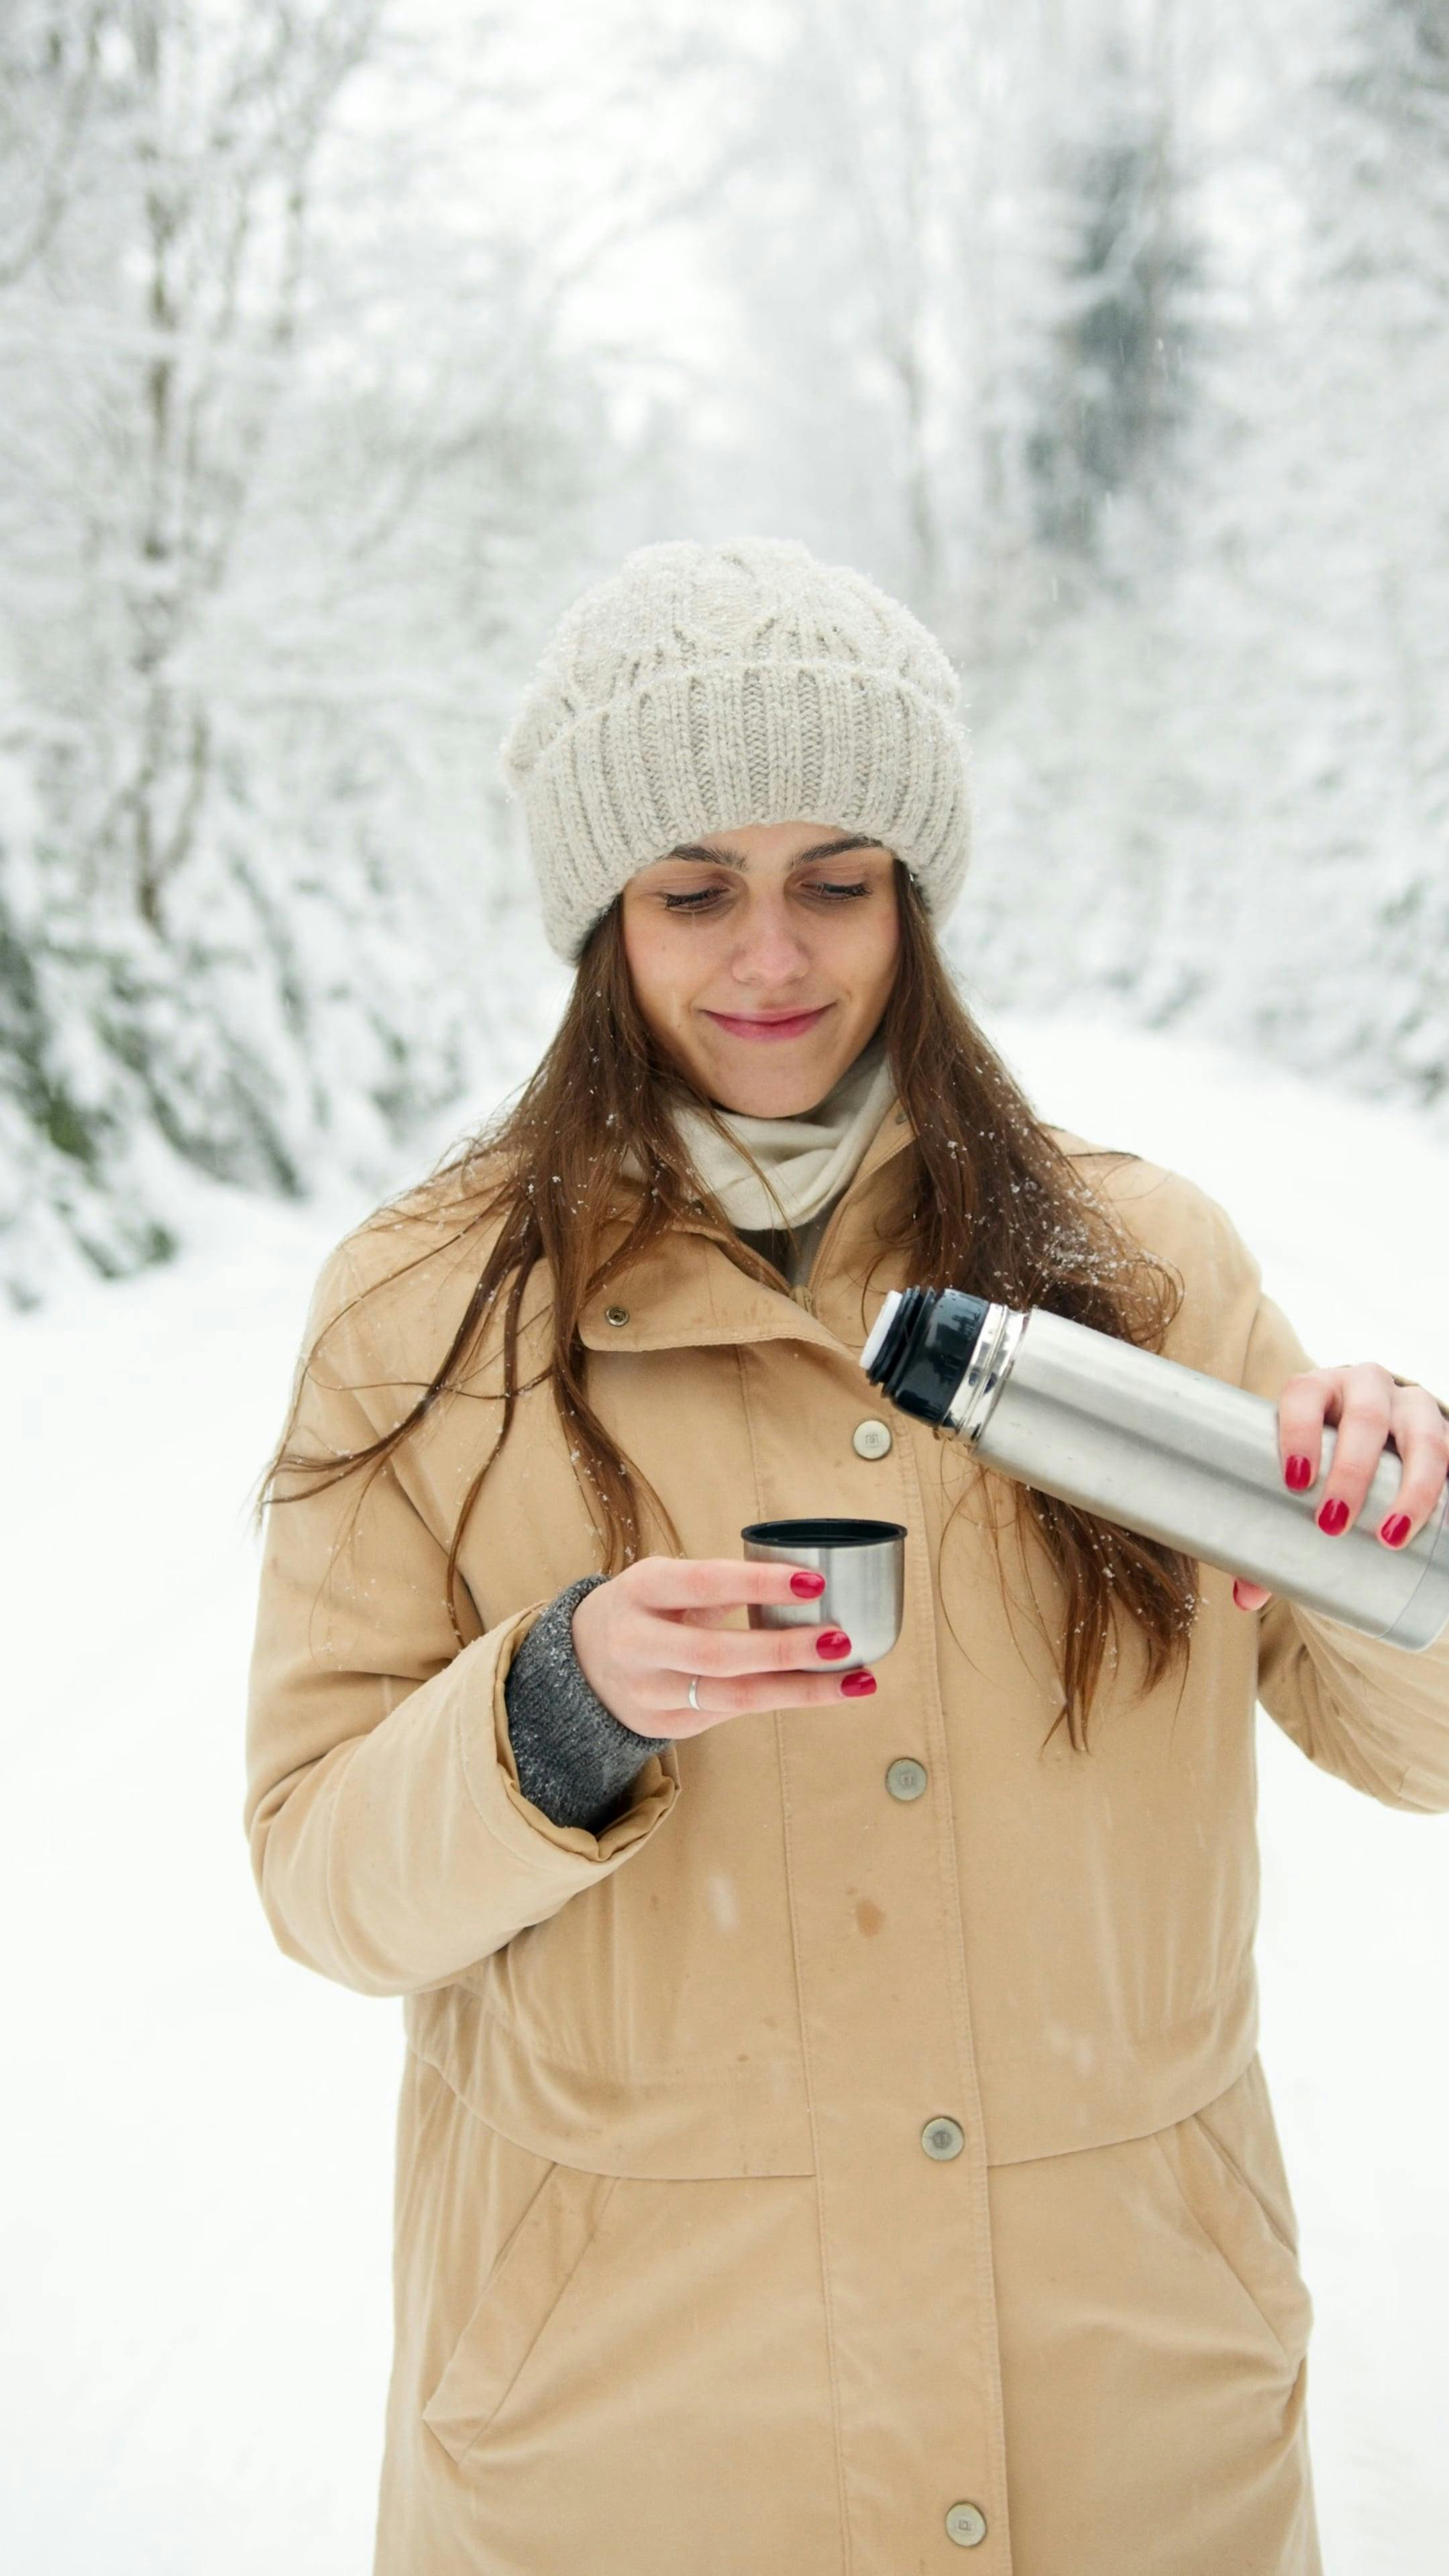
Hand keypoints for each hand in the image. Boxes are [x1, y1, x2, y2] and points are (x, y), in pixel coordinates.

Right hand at [570, 1554, 877, 1737]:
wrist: (581, 1662)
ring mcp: (650, 1692)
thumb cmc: (645, 1608)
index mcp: (641, 1590)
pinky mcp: (666, 1725)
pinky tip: (825, 1691)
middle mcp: (638, 1644)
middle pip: (718, 1654)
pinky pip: (733, 1713)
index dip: (759, 1583)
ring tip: (857, 1680)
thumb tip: (807, 1587)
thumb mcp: (666, 1581)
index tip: (814, 1581)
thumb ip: (720, 1584)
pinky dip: (782, 1700)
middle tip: (843, 1640)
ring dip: (801, 1690)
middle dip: (786, 1650)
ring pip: (733, 1697)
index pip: (704, 1584)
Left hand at [1232, 1364, 1448, 1611]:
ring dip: (1411, 1488)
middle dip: (1352, 1472)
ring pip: (1422, 1436)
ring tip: (1390, 1536)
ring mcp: (1409, 1407)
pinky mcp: (1442, 1430)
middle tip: (1332, 1524)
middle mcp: (1365, 1388)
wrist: (1371, 1437)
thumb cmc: (1321, 1460)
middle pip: (1364, 1418)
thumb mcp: (1297, 1479)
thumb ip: (1268, 1530)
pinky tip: (1441, 1519)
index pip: (1303, 1396)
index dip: (1298, 1433)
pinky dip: (1445, 1489)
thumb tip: (1245, 1597)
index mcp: (1316, 1389)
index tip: (1295, 1481)